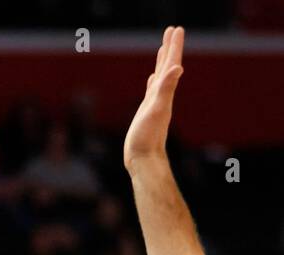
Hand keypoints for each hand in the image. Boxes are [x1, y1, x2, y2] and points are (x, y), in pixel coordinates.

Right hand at [123, 26, 183, 173]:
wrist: (144, 160)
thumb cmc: (147, 137)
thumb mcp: (156, 110)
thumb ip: (166, 89)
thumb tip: (177, 68)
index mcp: (164, 92)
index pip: (171, 64)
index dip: (173, 46)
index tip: (175, 29)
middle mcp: (162, 96)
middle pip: (168, 67)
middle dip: (169, 48)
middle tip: (171, 31)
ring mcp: (154, 104)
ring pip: (160, 77)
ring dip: (162, 62)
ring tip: (163, 50)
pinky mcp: (147, 112)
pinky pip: (152, 91)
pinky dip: (153, 82)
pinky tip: (152, 80)